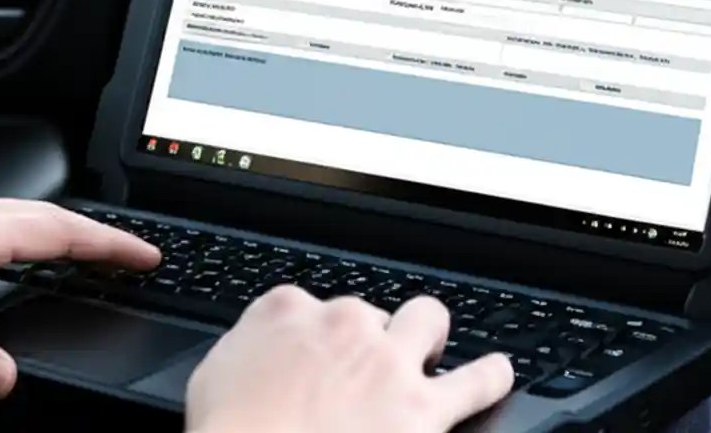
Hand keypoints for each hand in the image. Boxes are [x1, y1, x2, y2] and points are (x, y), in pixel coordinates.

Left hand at [0, 189, 159, 398]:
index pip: (56, 232)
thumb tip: (5, 378)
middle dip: (95, 234)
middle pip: (45, 215)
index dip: (106, 245)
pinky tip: (11, 245)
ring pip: (18, 212)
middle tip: (132, 254)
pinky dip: (25, 228)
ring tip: (86, 249)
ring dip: (60, 229)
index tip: (144, 255)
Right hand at [186, 286, 513, 432]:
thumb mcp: (212, 379)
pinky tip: (497, 373)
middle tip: (362, 372)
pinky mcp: (423, 405)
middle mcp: (342, 324)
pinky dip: (491, 375)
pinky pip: (476, 380)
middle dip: (370, 337)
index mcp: (285, 311)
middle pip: (368, 312)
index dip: (316, 335)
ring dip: (430, 334)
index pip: (309, 305)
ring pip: (428, 319)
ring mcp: (387, 361)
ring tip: (434, 350)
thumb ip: (245, 352)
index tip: (315, 357)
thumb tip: (254, 356)